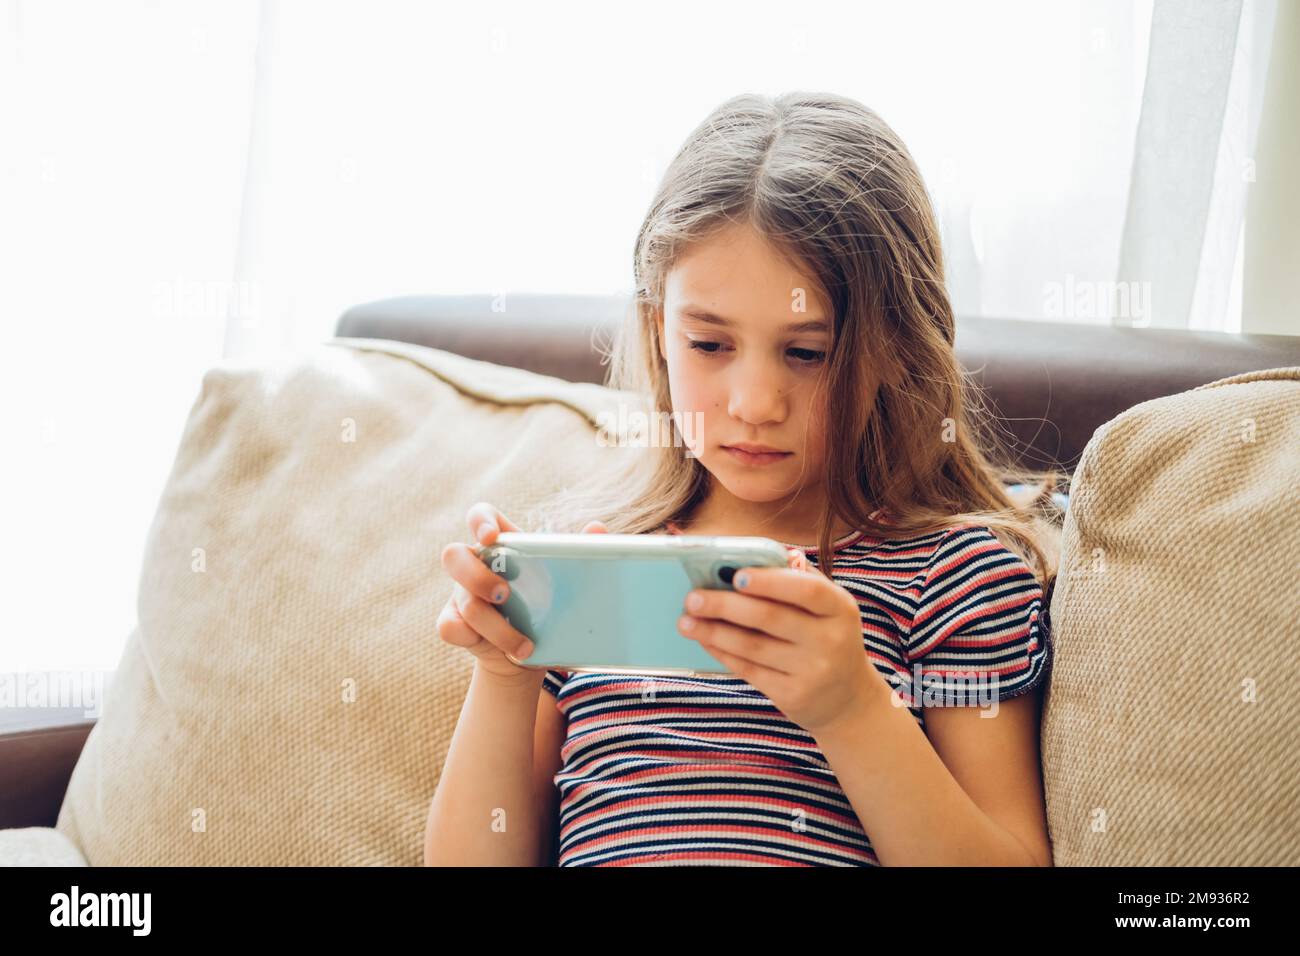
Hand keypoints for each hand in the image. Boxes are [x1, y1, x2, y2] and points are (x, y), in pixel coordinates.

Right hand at [437, 502, 606, 681]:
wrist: (529, 651)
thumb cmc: (545, 602)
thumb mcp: (561, 578)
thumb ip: (578, 551)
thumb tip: (598, 530)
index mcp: (499, 544)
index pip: (480, 516)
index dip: (480, 521)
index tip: (493, 536)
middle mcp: (473, 565)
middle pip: (452, 555)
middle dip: (476, 576)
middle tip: (504, 594)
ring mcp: (459, 594)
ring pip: (463, 602)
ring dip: (496, 627)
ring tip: (525, 646)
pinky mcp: (454, 623)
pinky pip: (448, 627)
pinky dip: (472, 638)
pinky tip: (499, 650)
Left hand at [676, 562, 886, 735]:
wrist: (848, 700)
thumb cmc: (827, 638)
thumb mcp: (828, 608)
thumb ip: (797, 579)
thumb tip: (752, 556)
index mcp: (840, 609)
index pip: (806, 590)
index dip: (770, 582)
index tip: (735, 575)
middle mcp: (830, 640)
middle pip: (770, 618)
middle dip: (725, 605)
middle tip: (692, 597)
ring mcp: (812, 671)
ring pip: (753, 646)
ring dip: (714, 631)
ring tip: (686, 621)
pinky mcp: (792, 696)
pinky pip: (749, 670)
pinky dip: (722, 652)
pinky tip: (704, 640)